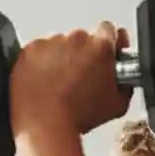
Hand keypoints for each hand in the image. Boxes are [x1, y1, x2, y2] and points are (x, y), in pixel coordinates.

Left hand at [9, 21, 132, 137]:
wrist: (44, 126)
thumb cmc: (78, 117)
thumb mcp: (117, 105)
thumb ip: (125, 83)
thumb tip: (123, 77)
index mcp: (101, 47)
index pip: (109, 30)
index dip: (108, 42)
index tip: (104, 53)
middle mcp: (76, 39)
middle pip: (82, 39)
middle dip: (81, 54)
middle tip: (78, 77)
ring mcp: (50, 42)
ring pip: (58, 44)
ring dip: (59, 58)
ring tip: (57, 84)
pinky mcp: (29, 50)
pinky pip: (37, 51)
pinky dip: (39, 63)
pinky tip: (42, 82)